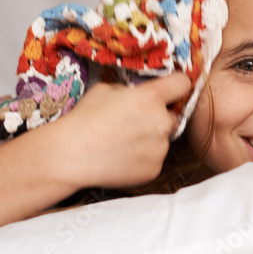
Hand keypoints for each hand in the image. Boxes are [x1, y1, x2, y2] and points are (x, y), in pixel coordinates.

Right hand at [48, 73, 192, 189]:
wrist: (70, 155)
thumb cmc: (84, 118)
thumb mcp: (105, 90)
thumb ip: (130, 91)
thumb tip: (138, 94)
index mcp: (151, 98)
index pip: (182, 83)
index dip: (176, 85)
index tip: (170, 89)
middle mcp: (162, 122)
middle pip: (172, 116)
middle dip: (158, 117)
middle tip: (134, 123)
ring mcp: (160, 148)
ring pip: (162, 140)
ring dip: (149, 140)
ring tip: (122, 143)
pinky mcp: (155, 169)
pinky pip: (154, 159)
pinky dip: (142, 159)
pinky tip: (121, 157)